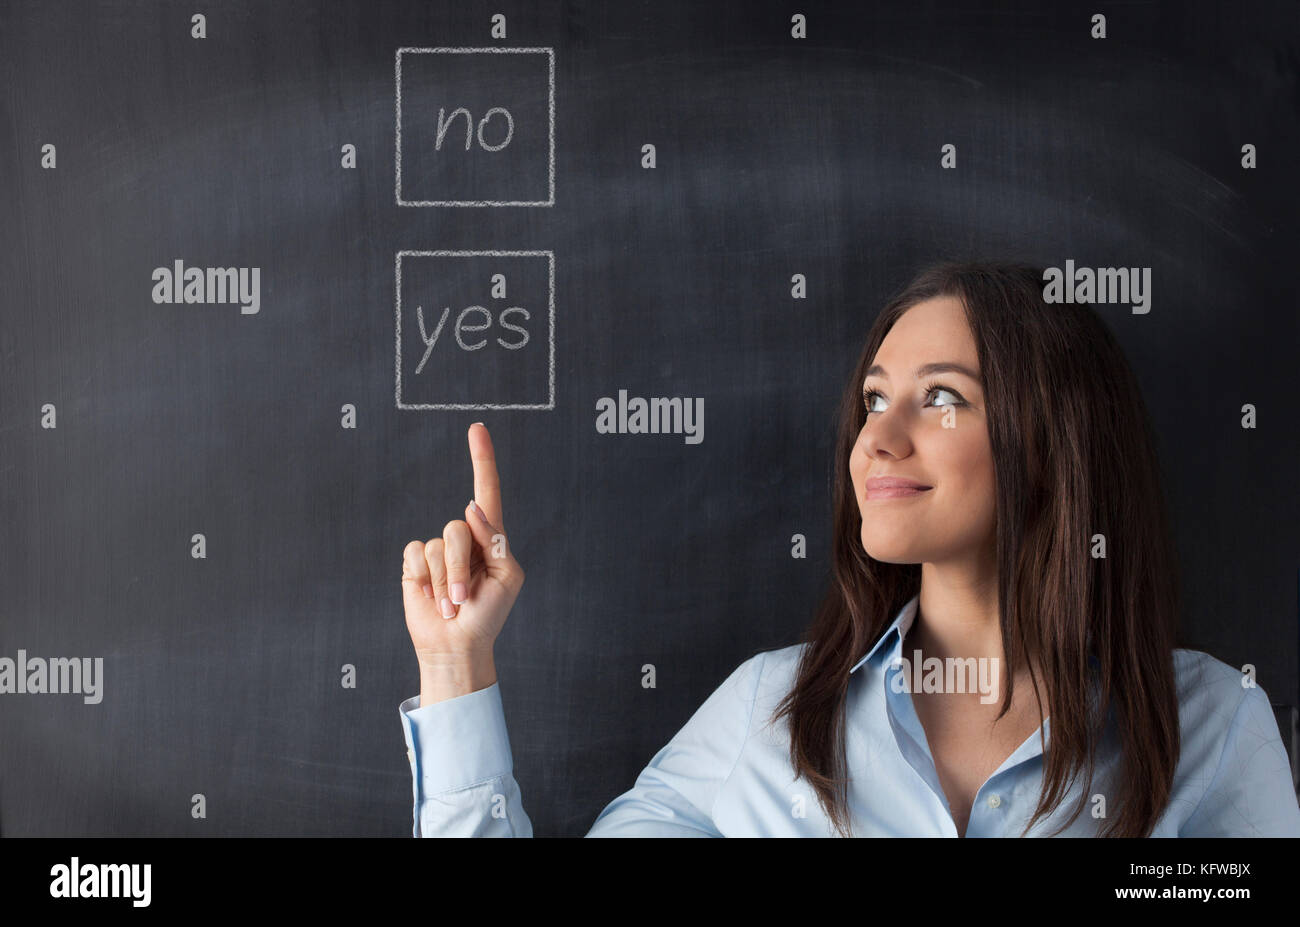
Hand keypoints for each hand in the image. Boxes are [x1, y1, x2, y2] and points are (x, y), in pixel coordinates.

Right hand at [400, 424, 523, 691]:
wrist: (458, 644)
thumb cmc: (488, 614)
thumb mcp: (508, 577)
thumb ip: (496, 540)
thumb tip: (471, 509)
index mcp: (490, 538)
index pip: (486, 490)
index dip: (482, 459)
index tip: (477, 428)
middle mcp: (464, 538)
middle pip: (459, 526)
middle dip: (461, 566)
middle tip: (465, 597)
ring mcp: (437, 550)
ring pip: (437, 544)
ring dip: (444, 579)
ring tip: (451, 604)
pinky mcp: (414, 563)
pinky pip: (415, 552)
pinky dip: (424, 578)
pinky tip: (431, 596)